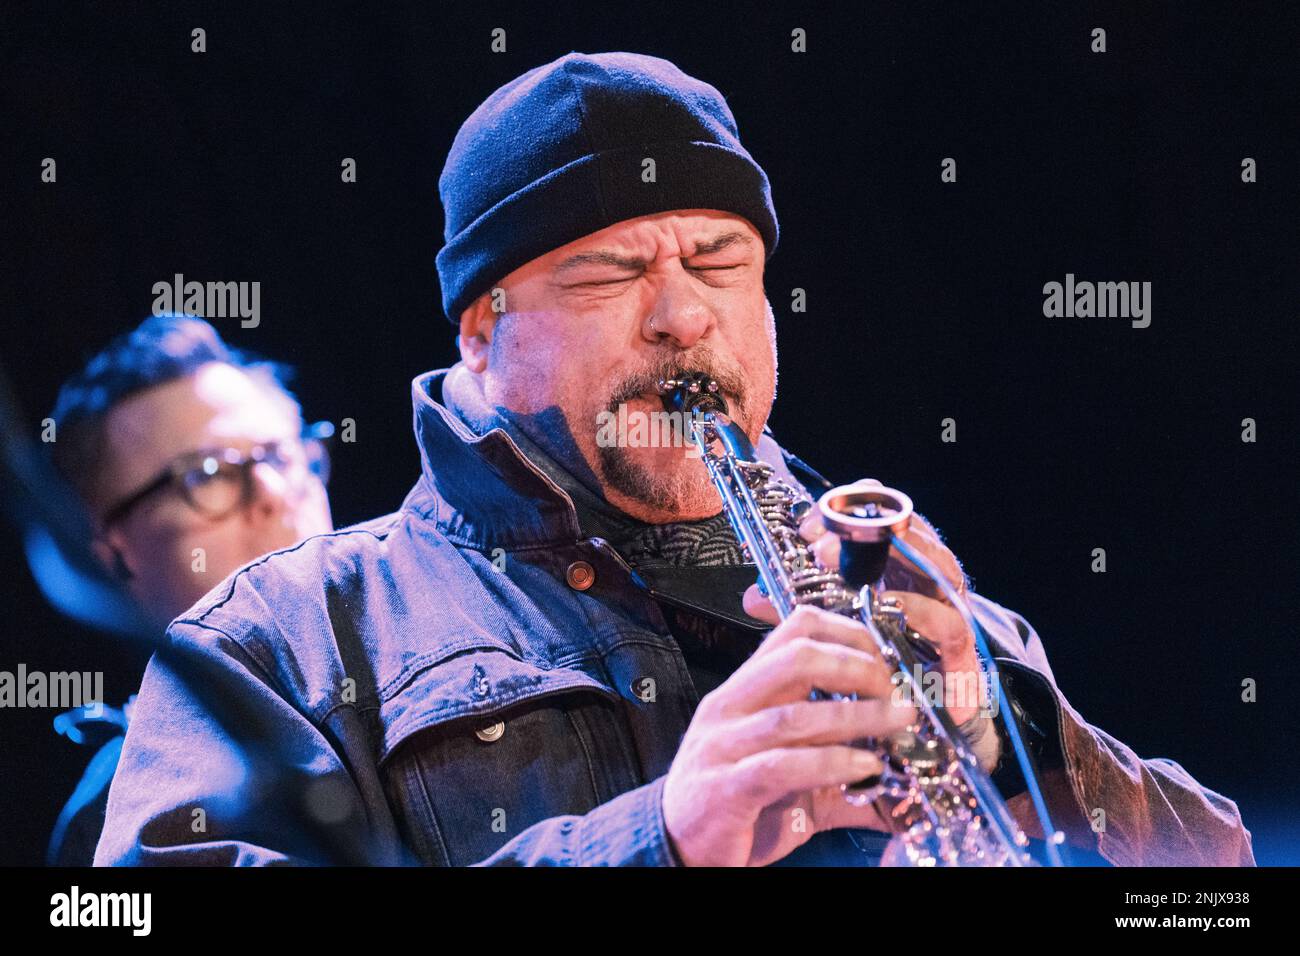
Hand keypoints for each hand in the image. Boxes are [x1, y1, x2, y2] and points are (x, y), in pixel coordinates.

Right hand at [661, 604, 916, 866]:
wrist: (678, 846)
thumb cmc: (735, 801)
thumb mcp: (790, 769)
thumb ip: (838, 759)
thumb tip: (902, 766)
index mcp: (745, 688)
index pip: (794, 630)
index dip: (848, 635)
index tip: (886, 659)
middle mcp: (731, 706)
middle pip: (796, 658)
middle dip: (856, 668)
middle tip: (895, 691)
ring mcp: (724, 745)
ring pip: (795, 714)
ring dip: (857, 716)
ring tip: (898, 723)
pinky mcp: (725, 787)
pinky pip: (783, 766)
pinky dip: (831, 763)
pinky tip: (866, 767)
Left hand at [742, 479, 985, 724]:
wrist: (927, 705)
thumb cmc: (880, 650)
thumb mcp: (829, 620)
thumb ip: (794, 605)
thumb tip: (754, 596)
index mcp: (892, 558)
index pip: (876, 510)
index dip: (844, 507)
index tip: (807, 526)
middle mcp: (922, 571)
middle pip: (908, 527)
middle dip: (865, 530)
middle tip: (822, 550)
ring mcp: (947, 600)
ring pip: (937, 563)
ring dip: (897, 564)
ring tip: (858, 575)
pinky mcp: (958, 640)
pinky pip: (948, 622)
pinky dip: (922, 615)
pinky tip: (894, 614)